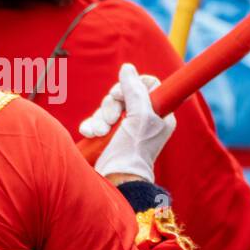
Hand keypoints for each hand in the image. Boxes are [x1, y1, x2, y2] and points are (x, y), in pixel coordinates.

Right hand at [80, 63, 175, 183]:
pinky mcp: (109, 137)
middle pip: (123, 94)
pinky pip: (97, 120)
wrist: (117, 180)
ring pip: (107, 107)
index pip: (148, 84)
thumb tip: (127, 68)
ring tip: (99, 132)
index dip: (133, 85)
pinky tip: (90, 133)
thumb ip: (135, 89)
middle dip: (111, 105)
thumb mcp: (140, 116)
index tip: (124, 94)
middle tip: (111, 118)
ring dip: (100, 117)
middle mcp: (144, 119)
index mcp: (159, 113)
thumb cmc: (134, 151)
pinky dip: (92, 125)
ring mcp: (125, 128)